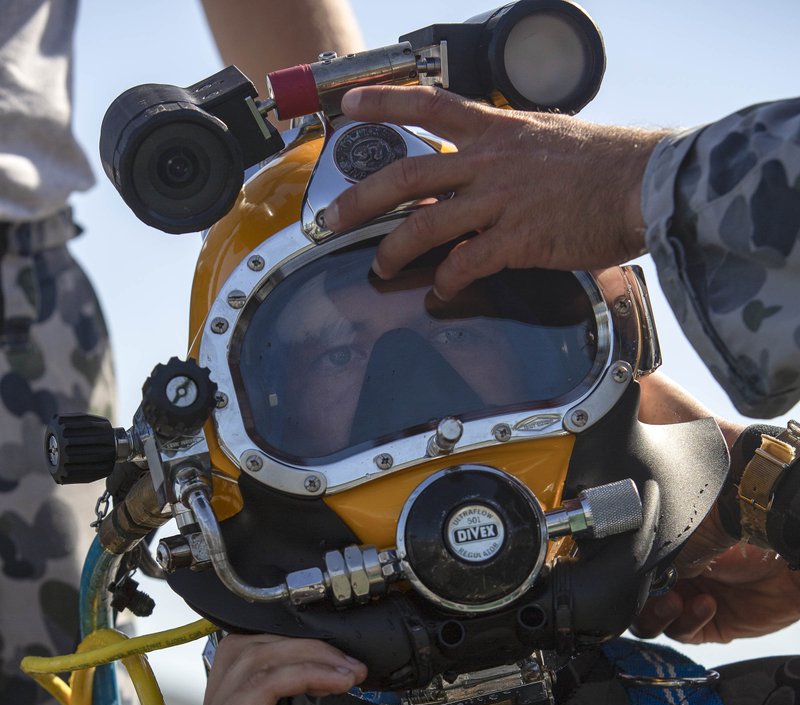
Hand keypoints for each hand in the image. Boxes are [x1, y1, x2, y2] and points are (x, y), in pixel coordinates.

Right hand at [188, 634, 377, 704]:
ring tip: (348, 670)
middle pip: (245, 648)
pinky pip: (263, 683)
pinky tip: (335, 681)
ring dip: (308, 655)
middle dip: (300, 643)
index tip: (344, 663)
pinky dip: (303, 672)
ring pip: (255, 658)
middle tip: (347, 660)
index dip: (296, 650)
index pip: (250, 663)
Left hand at [325, 85, 662, 298]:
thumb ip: (510, 153)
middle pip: (407, 175)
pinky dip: (446, 282)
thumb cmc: (605, 165)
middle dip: (360, 199)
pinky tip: (439, 294)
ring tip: (381, 268)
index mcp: (497, 130)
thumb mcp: (548, 140)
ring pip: (424, 224)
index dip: (385, 104)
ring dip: (394, 250)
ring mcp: (500, 201)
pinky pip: (466, 264)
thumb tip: (490, 168)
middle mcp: (489, 161)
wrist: (643, 183)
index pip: (430, 106)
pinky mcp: (517, 240)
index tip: (351, 103)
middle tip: (332, 218)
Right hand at [633, 542, 799, 643]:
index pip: (633, 574)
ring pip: (655, 623)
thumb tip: (625, 575)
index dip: (627, 582)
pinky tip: (706, 604)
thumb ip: (654, 561)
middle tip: (652, 596)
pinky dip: (689, 621)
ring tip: (675, 603)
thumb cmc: (738, 532)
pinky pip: (684, 633)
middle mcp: (675, 577)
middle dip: (641, 603)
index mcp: (666, 552)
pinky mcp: (710, 625)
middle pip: (637, 602)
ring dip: (659, 615)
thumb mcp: (686, 541)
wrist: (784, 557)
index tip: (627, 583)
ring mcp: (691, 601)